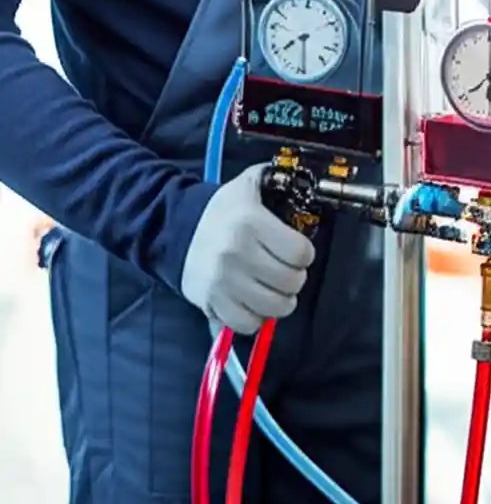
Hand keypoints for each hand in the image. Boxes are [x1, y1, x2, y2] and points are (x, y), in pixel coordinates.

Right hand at [180, 164, 315, 333]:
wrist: (173, 227)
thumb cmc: (223, 210)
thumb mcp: (250, 186)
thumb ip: (278, 179)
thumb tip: (304, 180)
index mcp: (250, 223)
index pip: (300, 253)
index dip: (304, 254)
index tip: (296, 252)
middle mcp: (236, 254)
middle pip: (291, 282)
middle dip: (294, 278)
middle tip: (285, 272)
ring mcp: (222, 281)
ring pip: (275, 308)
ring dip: (280, 301)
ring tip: (273, 290)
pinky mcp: (210, 302)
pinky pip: (247, 324)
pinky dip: (256, 319)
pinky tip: (254, 303)